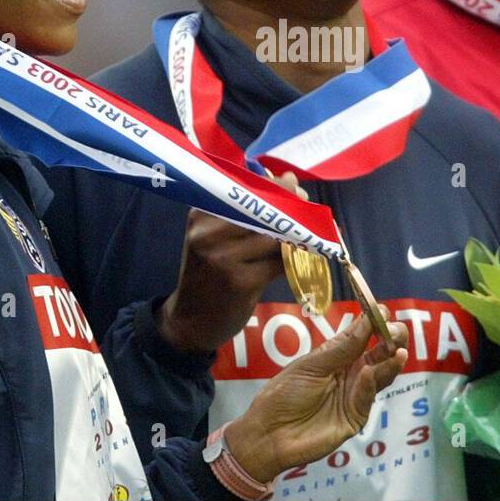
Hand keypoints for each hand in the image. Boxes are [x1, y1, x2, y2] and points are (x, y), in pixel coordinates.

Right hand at [157, 172, 307, 353]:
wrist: (190, 321)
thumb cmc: (208, 272)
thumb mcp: (215, 236)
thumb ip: (249, 210)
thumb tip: (291, 179)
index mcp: (201, 213)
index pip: (247, 188)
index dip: (278, 188)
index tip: (296, 192)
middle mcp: (208, 232)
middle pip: (264, 211)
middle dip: (293, 211)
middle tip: (309, 216)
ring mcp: (224, 258)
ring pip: (276, 238)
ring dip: (299, 238)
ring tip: (308, 239)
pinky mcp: (241, 282)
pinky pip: (280, 263)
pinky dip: (296, 260)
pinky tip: (303, 260)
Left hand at [224, 312, 409, 482]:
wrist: (271, 433)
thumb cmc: (285, 394)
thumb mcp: (311, 366)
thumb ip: (342, 348)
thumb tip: (367, 320)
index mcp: (337, 354)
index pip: (362, 333)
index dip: (373, 321)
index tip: (383, 311)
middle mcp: (351, 371)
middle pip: (380, 352)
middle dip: (390, 339)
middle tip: (395, 331)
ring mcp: (355, 393)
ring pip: (381, 374)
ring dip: (391, 362)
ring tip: (398, 350)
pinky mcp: (356, 415)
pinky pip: (368, 396)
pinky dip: (370, 383)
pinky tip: (370, 371)